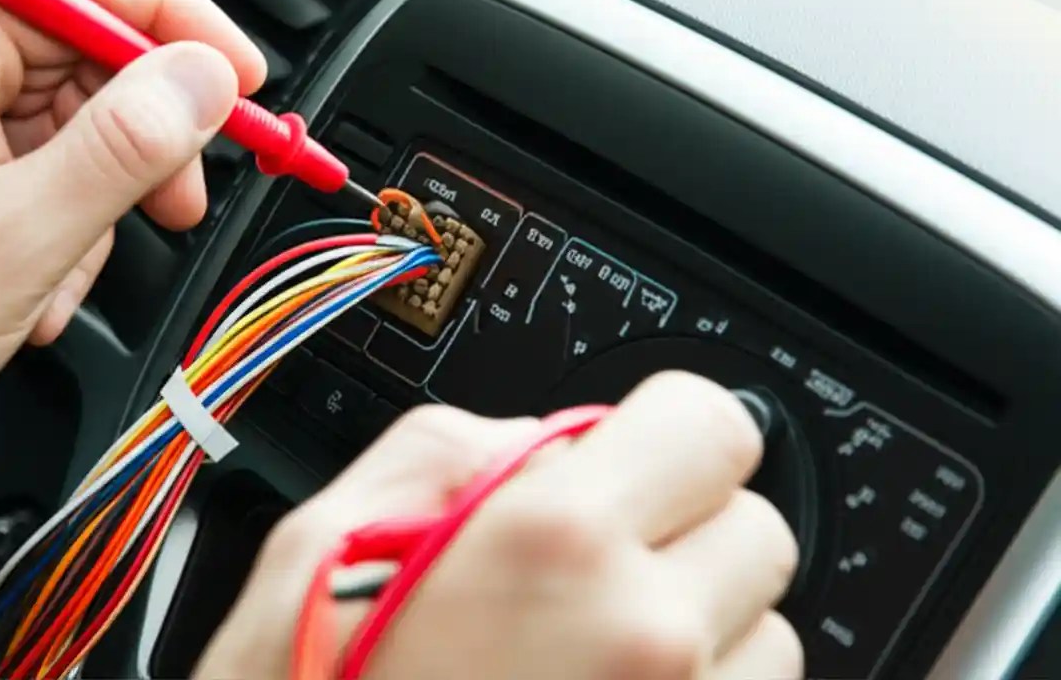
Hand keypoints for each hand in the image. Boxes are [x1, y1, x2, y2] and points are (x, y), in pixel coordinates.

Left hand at [0, 0, 265, 521]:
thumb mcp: (26, 237)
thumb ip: (130, 144)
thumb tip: (202, 76)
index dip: (177, 26)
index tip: (239, 78)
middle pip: (67, 56)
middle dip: (132, 140)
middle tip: (177, 201)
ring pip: (42, 119)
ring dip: (80, 201)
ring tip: (59, 280)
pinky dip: (35, 216)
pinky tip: (26, 284)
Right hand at [197, 372, 801, 679]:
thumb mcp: (316, 545)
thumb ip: (442, 451)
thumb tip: (539, 441)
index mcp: (552, 542)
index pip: (711, 426)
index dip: (665, 436)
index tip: (631, 462)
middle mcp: (644, 636)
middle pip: (755, 531)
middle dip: (681, 536)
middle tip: (587, 577)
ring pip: (765, 638)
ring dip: (696, 635)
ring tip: (582, 667)